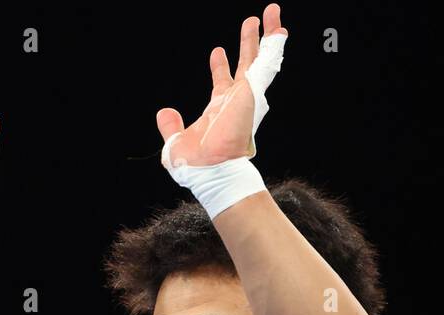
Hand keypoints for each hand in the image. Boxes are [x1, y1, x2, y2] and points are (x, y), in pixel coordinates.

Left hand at [156, 4, 287, 167]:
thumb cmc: (197, 165)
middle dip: (250, 42)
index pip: (222, 81)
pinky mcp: (253, 90)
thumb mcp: (176, 142)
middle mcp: (236, 99)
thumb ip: (171, 126)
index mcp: (220, 108)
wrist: (211, 170)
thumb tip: (164, 112)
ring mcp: (247, 94)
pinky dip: (274, 44)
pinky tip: (279, 27)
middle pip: (247, 64)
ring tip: (272, 12)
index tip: (217, 50)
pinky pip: (267, 63)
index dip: (220, 66)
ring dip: (268, 35)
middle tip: (253, 21)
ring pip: (262, 58)